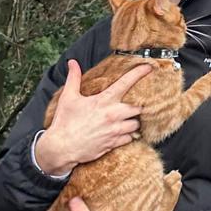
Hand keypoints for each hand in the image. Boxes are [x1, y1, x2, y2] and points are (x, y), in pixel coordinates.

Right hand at [35, 58, 153, 176]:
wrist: (61, 148)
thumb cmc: (64, 122)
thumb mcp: (68, 97)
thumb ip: (73, 78)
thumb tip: (72, 62)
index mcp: (103, 101)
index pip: (126, 83)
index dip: (139, 73)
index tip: (148, 67)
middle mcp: (112, 115)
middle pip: (138, 107)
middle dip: (137, 106)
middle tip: (131, 105)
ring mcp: (114, 130)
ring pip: (136, 124)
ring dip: (133, 121)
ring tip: (127, 119)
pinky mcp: (113, 144)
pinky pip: (130, 138)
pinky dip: (128, 135)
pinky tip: (122, 132)